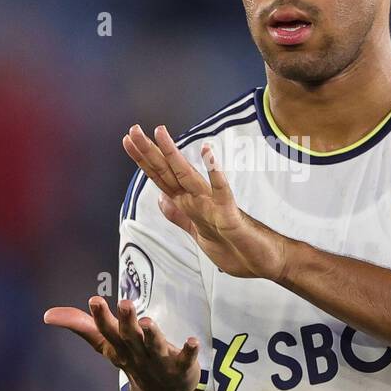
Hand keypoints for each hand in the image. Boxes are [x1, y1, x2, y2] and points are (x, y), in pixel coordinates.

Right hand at [43, 297, 200, 390]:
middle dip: (127, 321)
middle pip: (131, 336)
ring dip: (153, 335)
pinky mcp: (182, 367)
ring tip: (148, 321)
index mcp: (119, 347)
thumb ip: (82, 326)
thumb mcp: (107, 343)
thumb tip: (48, 315)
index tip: (94, 299)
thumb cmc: (132, 359)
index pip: (107, 331)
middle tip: (125, 303)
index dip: (101, 316)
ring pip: (155, 347)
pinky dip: (189, 352)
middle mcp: (138, 353)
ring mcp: (159, 362)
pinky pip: (185, 359)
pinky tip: (192, 341)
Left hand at [123, 124, 291, 280]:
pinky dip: (214, 173)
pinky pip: (221, 191)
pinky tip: (207, 153)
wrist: (262, 260)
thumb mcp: (197, 232)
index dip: (142, 160)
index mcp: (189, 203)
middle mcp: (198, 199)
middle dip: (149, 151)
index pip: (160, 178)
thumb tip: (161, 199)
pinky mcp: (229, 214)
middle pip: (168, 172)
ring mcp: (213, 204)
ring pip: (188, 175)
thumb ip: (179, 215)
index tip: (127, 140)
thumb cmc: (233, 247)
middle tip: (133, 129)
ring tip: (160, 132)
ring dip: (172, 154)